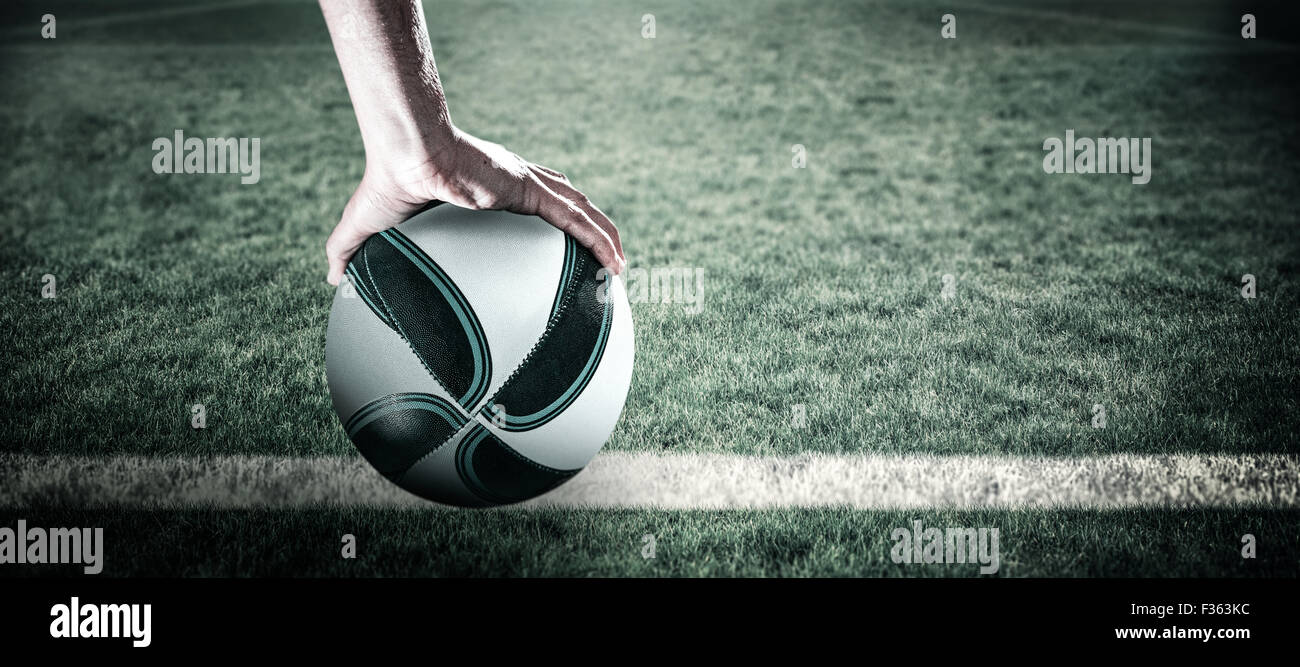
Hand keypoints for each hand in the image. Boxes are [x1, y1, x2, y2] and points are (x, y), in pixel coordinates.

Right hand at [325, 126, 624, 284]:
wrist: (402, 155)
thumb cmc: (387, 182)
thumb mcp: (369, 229)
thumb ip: (353, 253)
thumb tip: (332, 280)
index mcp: (486, 194)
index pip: (528, 207)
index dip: (548, 226)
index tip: (561, 253)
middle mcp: (514, 186)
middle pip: (563, 208)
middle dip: (586, 233)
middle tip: (602, 263)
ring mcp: (524, 185)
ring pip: (579, 213)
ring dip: (603, 237)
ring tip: (619, 266)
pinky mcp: (528, 188)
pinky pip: (575, 216)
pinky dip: (598, 236)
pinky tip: (617, 259)